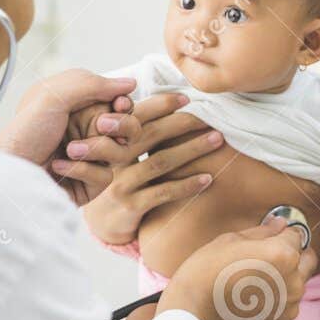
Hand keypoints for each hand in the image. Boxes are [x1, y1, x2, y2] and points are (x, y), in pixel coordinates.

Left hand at [0, 69, 140, 202]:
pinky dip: (81, 169)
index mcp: (81, 107)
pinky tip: (58, 166)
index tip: (119, 104)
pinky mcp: (89, 184)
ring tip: (68, 149)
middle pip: (130, 128)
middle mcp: (87, 131)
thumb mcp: (53, 96)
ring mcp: (90, 159)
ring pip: (120, 152)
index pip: (120, 103)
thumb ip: (92, 85)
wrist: (7, 171)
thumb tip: (130, 82)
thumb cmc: (23, 132)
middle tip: (101, 125)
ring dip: (94, 149)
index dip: (125, 104)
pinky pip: (104, 176)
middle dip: (120, 125)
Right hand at [69, 93, 223, 243]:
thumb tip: (172, 107)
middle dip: (183, 122)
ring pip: (160, 161)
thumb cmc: (121, 181)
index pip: (136, 116)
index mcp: (110, 140)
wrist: (102, 222)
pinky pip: (163, 192)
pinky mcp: (130, 206)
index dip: (161, 105)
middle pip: (150, 134)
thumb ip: (138, 135)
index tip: (187, 98)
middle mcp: (112, 158)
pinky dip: (187, 185)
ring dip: (192, 149)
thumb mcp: (122, 156)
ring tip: (217, 139)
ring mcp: (120, 183)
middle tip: (210, 116)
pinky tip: (208, 178)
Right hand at [158, 220, 316, 319]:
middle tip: (265, 261)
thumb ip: (261, 232)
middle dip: (293, 257)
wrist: (190, 317)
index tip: (269, 240)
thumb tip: (280, 225)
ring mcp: (289, 308)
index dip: (282, 235)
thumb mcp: (228, 241)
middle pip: (307, 261)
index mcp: (283, 254)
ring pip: (296, 288)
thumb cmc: (203, 274)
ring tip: (251, 285)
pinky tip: (249, 305)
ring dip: (283, 283)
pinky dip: (273, 306)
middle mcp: (294, 282)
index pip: (297, 236)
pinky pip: (284, 311)